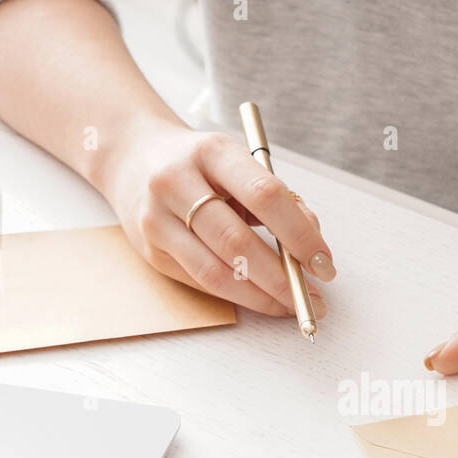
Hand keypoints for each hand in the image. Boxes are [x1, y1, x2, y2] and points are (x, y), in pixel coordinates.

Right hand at [99, 114, 335, 316]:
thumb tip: (312, 248)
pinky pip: (202, 282)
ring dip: (262, 297)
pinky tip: (263, 298)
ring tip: (294, 305)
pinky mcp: (150, 251)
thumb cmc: (201, 165)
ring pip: (217, 272)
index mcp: (211, 152)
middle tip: (314, 299)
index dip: (300, 235)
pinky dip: (239, 295)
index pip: (265, 196)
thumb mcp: (239, 164)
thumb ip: (278, 199)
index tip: (325, 263)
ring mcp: (157, 219)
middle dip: (282, 278)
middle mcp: (176, 183)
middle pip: (238, 242)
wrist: (132, 158)